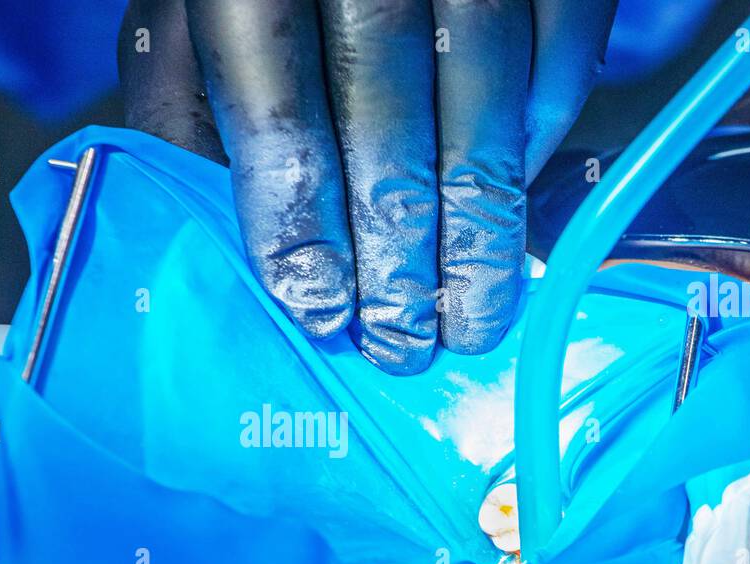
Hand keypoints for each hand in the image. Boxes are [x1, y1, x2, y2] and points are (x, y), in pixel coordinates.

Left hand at [119, 0, 616, 373]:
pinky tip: (514, 196)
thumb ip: (187, 105)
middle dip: (396, 248)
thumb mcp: (189, 11)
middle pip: (388, 114)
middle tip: (401, 344)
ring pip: (486, 96)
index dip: (297, 216)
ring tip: (473, 313)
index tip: (317, 308)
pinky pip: (562, 51)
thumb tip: (216, 230)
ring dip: (482, 223)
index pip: (273, 104)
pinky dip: (541, 133)